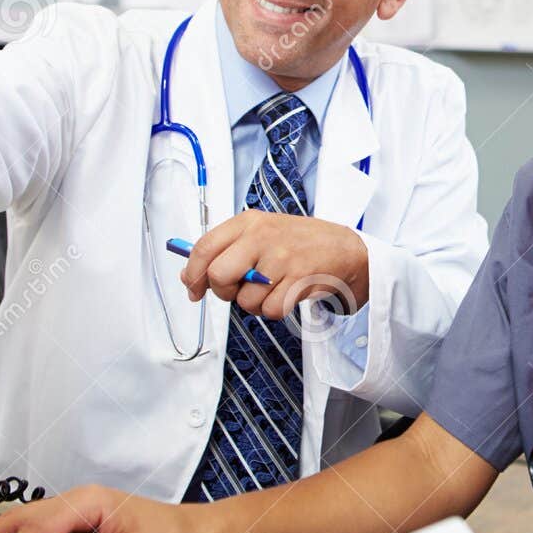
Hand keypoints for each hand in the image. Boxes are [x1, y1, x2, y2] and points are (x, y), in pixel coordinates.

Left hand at [180, 210, 368, 319]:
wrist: (344, 249)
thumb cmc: (298, 242)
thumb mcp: (260, 232)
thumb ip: (225, 250)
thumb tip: (189, 276)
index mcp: (248, 222)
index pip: (204, 247)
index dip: (193, 273)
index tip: (193, 289)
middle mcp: (262, 236)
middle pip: (219, 275)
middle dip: (223, 292)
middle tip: (237, 290)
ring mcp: (282, 258)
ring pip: (245, 299)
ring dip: (254, 304)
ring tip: (271, 289)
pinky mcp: (299, 279)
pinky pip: (270, 310)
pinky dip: (274, 310)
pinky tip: (285, 295)